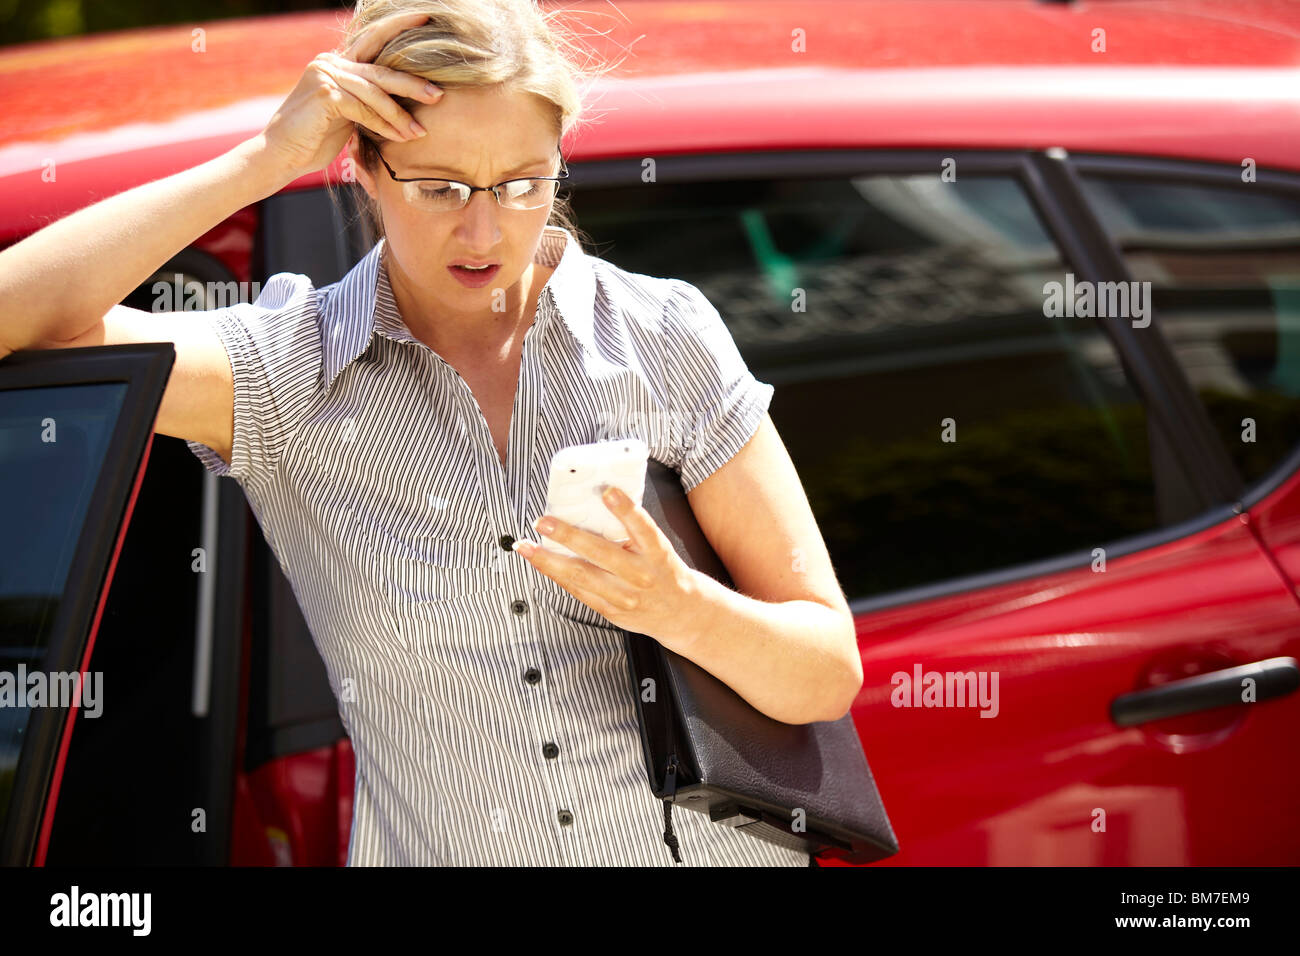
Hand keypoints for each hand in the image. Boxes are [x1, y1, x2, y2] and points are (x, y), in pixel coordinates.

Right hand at [260, 11, 443, 178]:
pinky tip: (399, 138)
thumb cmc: (316, 138)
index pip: (373, 39)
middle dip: (413, 83)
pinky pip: (364, 109)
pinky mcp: (325, 93)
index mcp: (338, 62)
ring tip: (419, 132)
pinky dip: (383, 125)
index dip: (399, 26)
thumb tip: (400, 99)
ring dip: (400, 115)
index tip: (427, 18)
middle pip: (381, 69)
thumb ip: (366, 100)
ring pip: (375, 92)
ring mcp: (326, 75)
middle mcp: (331, 62)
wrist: (281, 154)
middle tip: (438, 95)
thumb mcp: (347, 113)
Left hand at [513, 487, 708, 648]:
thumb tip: (596, 504)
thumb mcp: (658, 547)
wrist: (681, 613)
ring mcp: (625, 596)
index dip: (625, 509)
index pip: (642, 527)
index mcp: (657, 553)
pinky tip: (541, 563)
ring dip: (549, 560)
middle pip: (601, 553)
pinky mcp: (611, 611)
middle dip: (568, 536)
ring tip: (526, 547)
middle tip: (544, 521)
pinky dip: (557, 575)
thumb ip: (632, 532)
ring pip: (581, 576)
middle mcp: (641, 575)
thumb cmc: (665, 571)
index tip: (608, 492)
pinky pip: (578, 591)